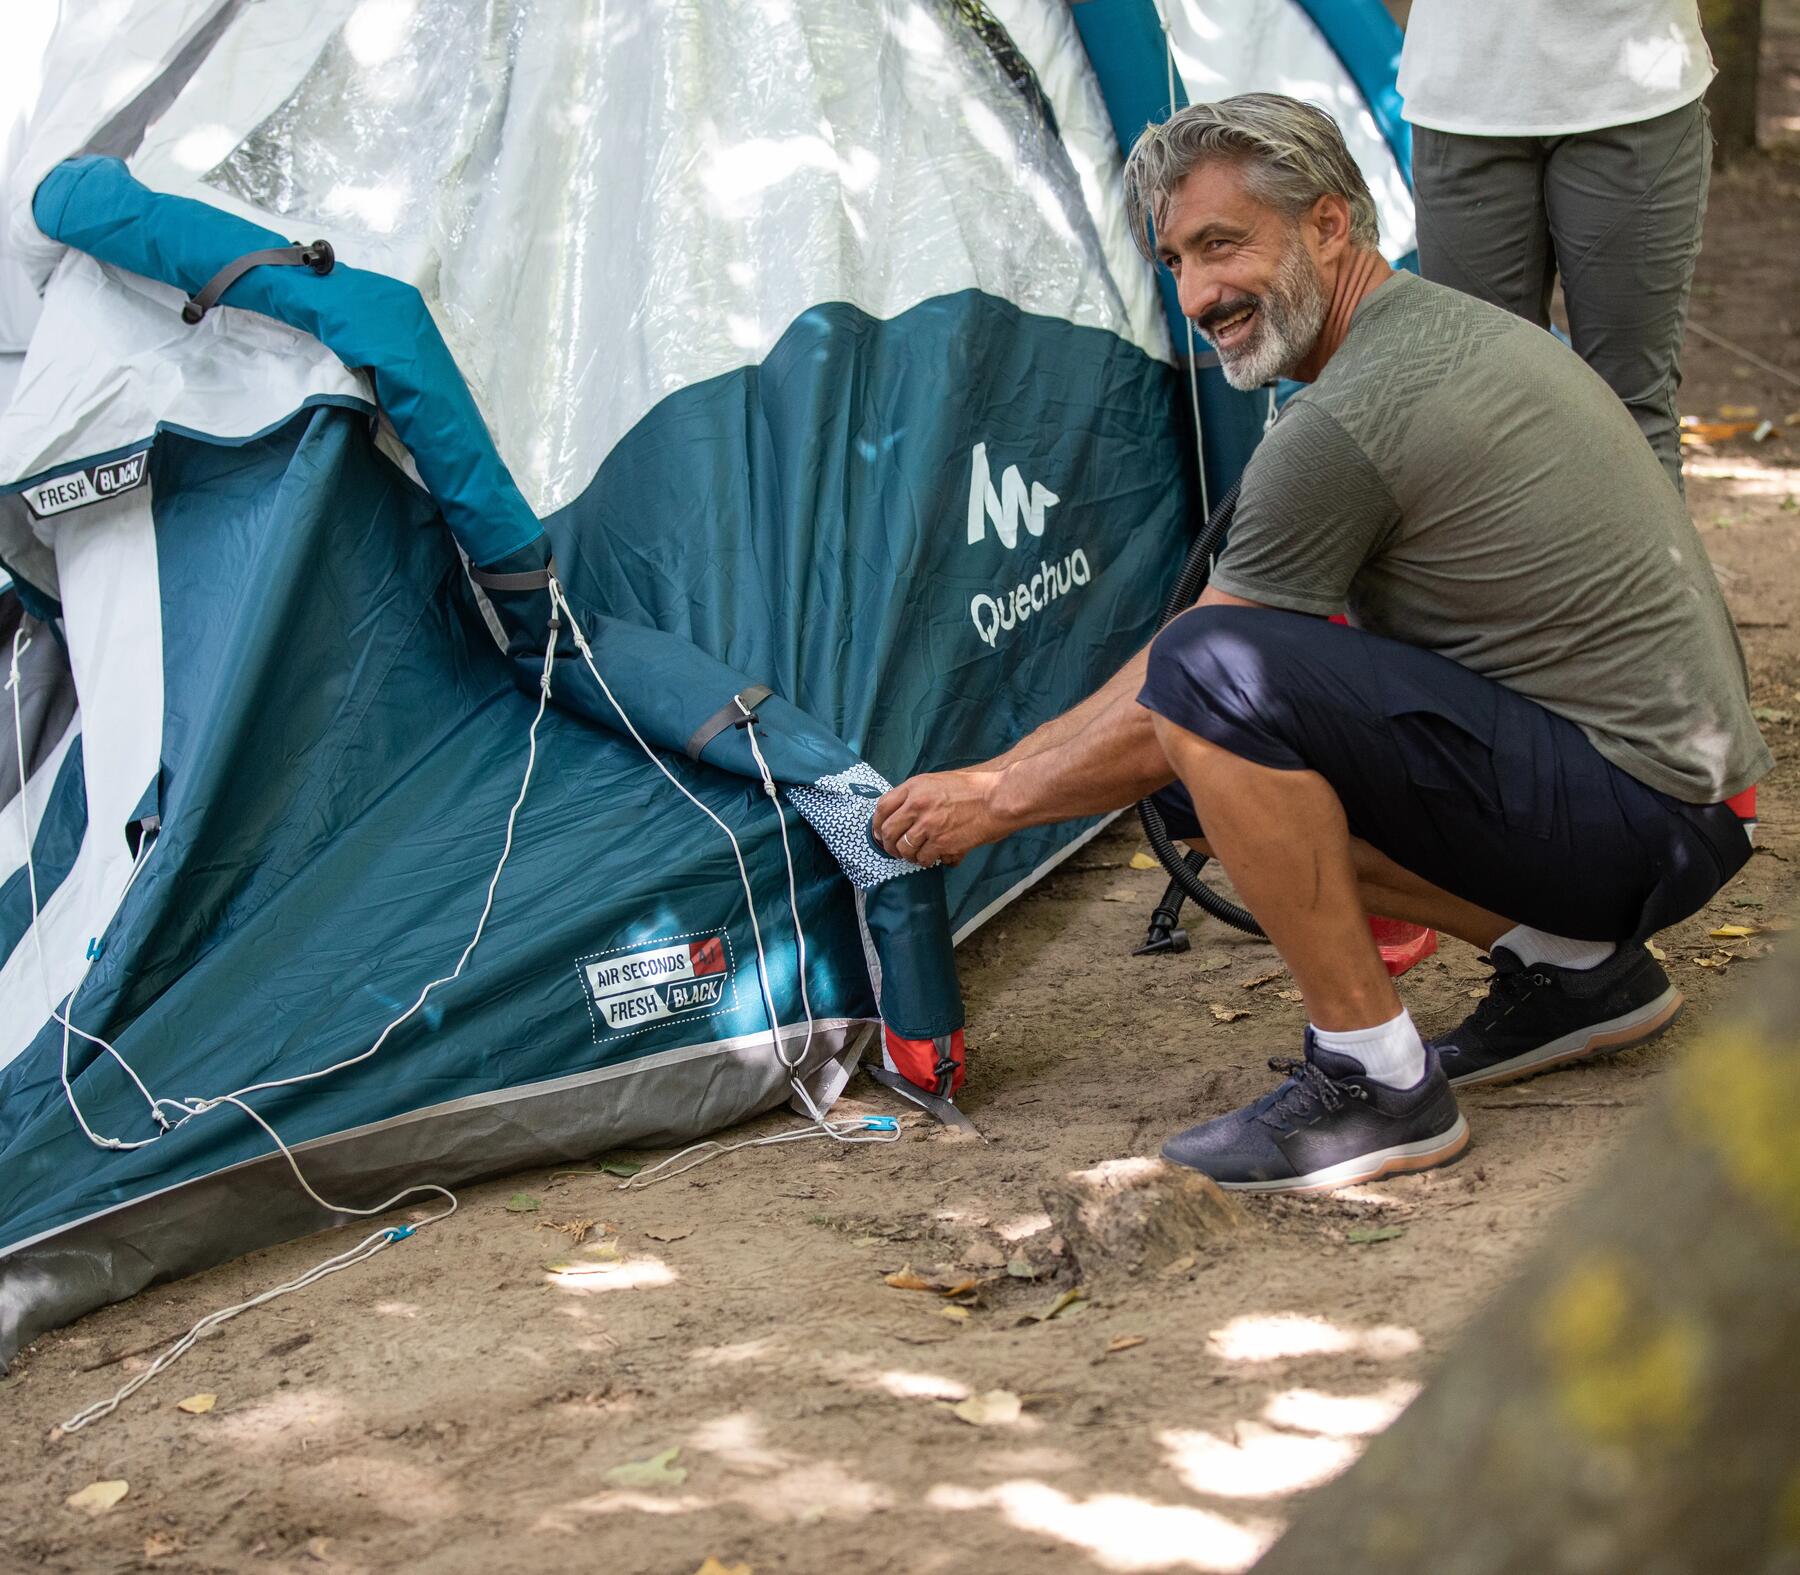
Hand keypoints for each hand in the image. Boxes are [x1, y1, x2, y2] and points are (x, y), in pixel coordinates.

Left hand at [872, 768, 1011, 866]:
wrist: (997, 798)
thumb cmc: (973, 788)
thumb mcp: (938, 782)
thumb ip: (917, 796)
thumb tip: (903, 815)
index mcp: (914, 787)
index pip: (882, 807)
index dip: (877, 823)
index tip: (879, 833)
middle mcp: (916, 805)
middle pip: (887, 831)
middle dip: (888, 845)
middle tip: (895, 851)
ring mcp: (927, 825)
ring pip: (903, 849)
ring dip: (908, 856)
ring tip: (917, 855)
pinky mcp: (940, 843)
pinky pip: (922, 859)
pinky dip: (926, 861)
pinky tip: (933, 858)